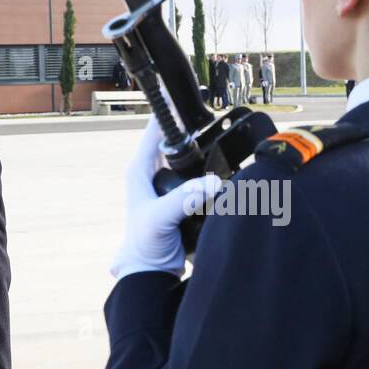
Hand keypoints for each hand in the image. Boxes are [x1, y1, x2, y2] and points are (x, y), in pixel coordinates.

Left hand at [110, 119, 221, 278]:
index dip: (168, 112)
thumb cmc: (145, 246)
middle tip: (215, 122)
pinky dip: (212, 176)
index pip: (155, 131)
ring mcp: (169, 187)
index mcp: (140, 170)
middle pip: (176, 143)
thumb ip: (185, 199)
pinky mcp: (183, 200)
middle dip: (195, 133)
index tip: (183, 96)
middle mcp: (153, 173)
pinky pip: (201, 180)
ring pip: (191, 161)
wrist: (150, 273)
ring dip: (206, 155)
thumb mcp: (161, 218)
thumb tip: (213, 182)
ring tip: (226, 145)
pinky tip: (227, 173)